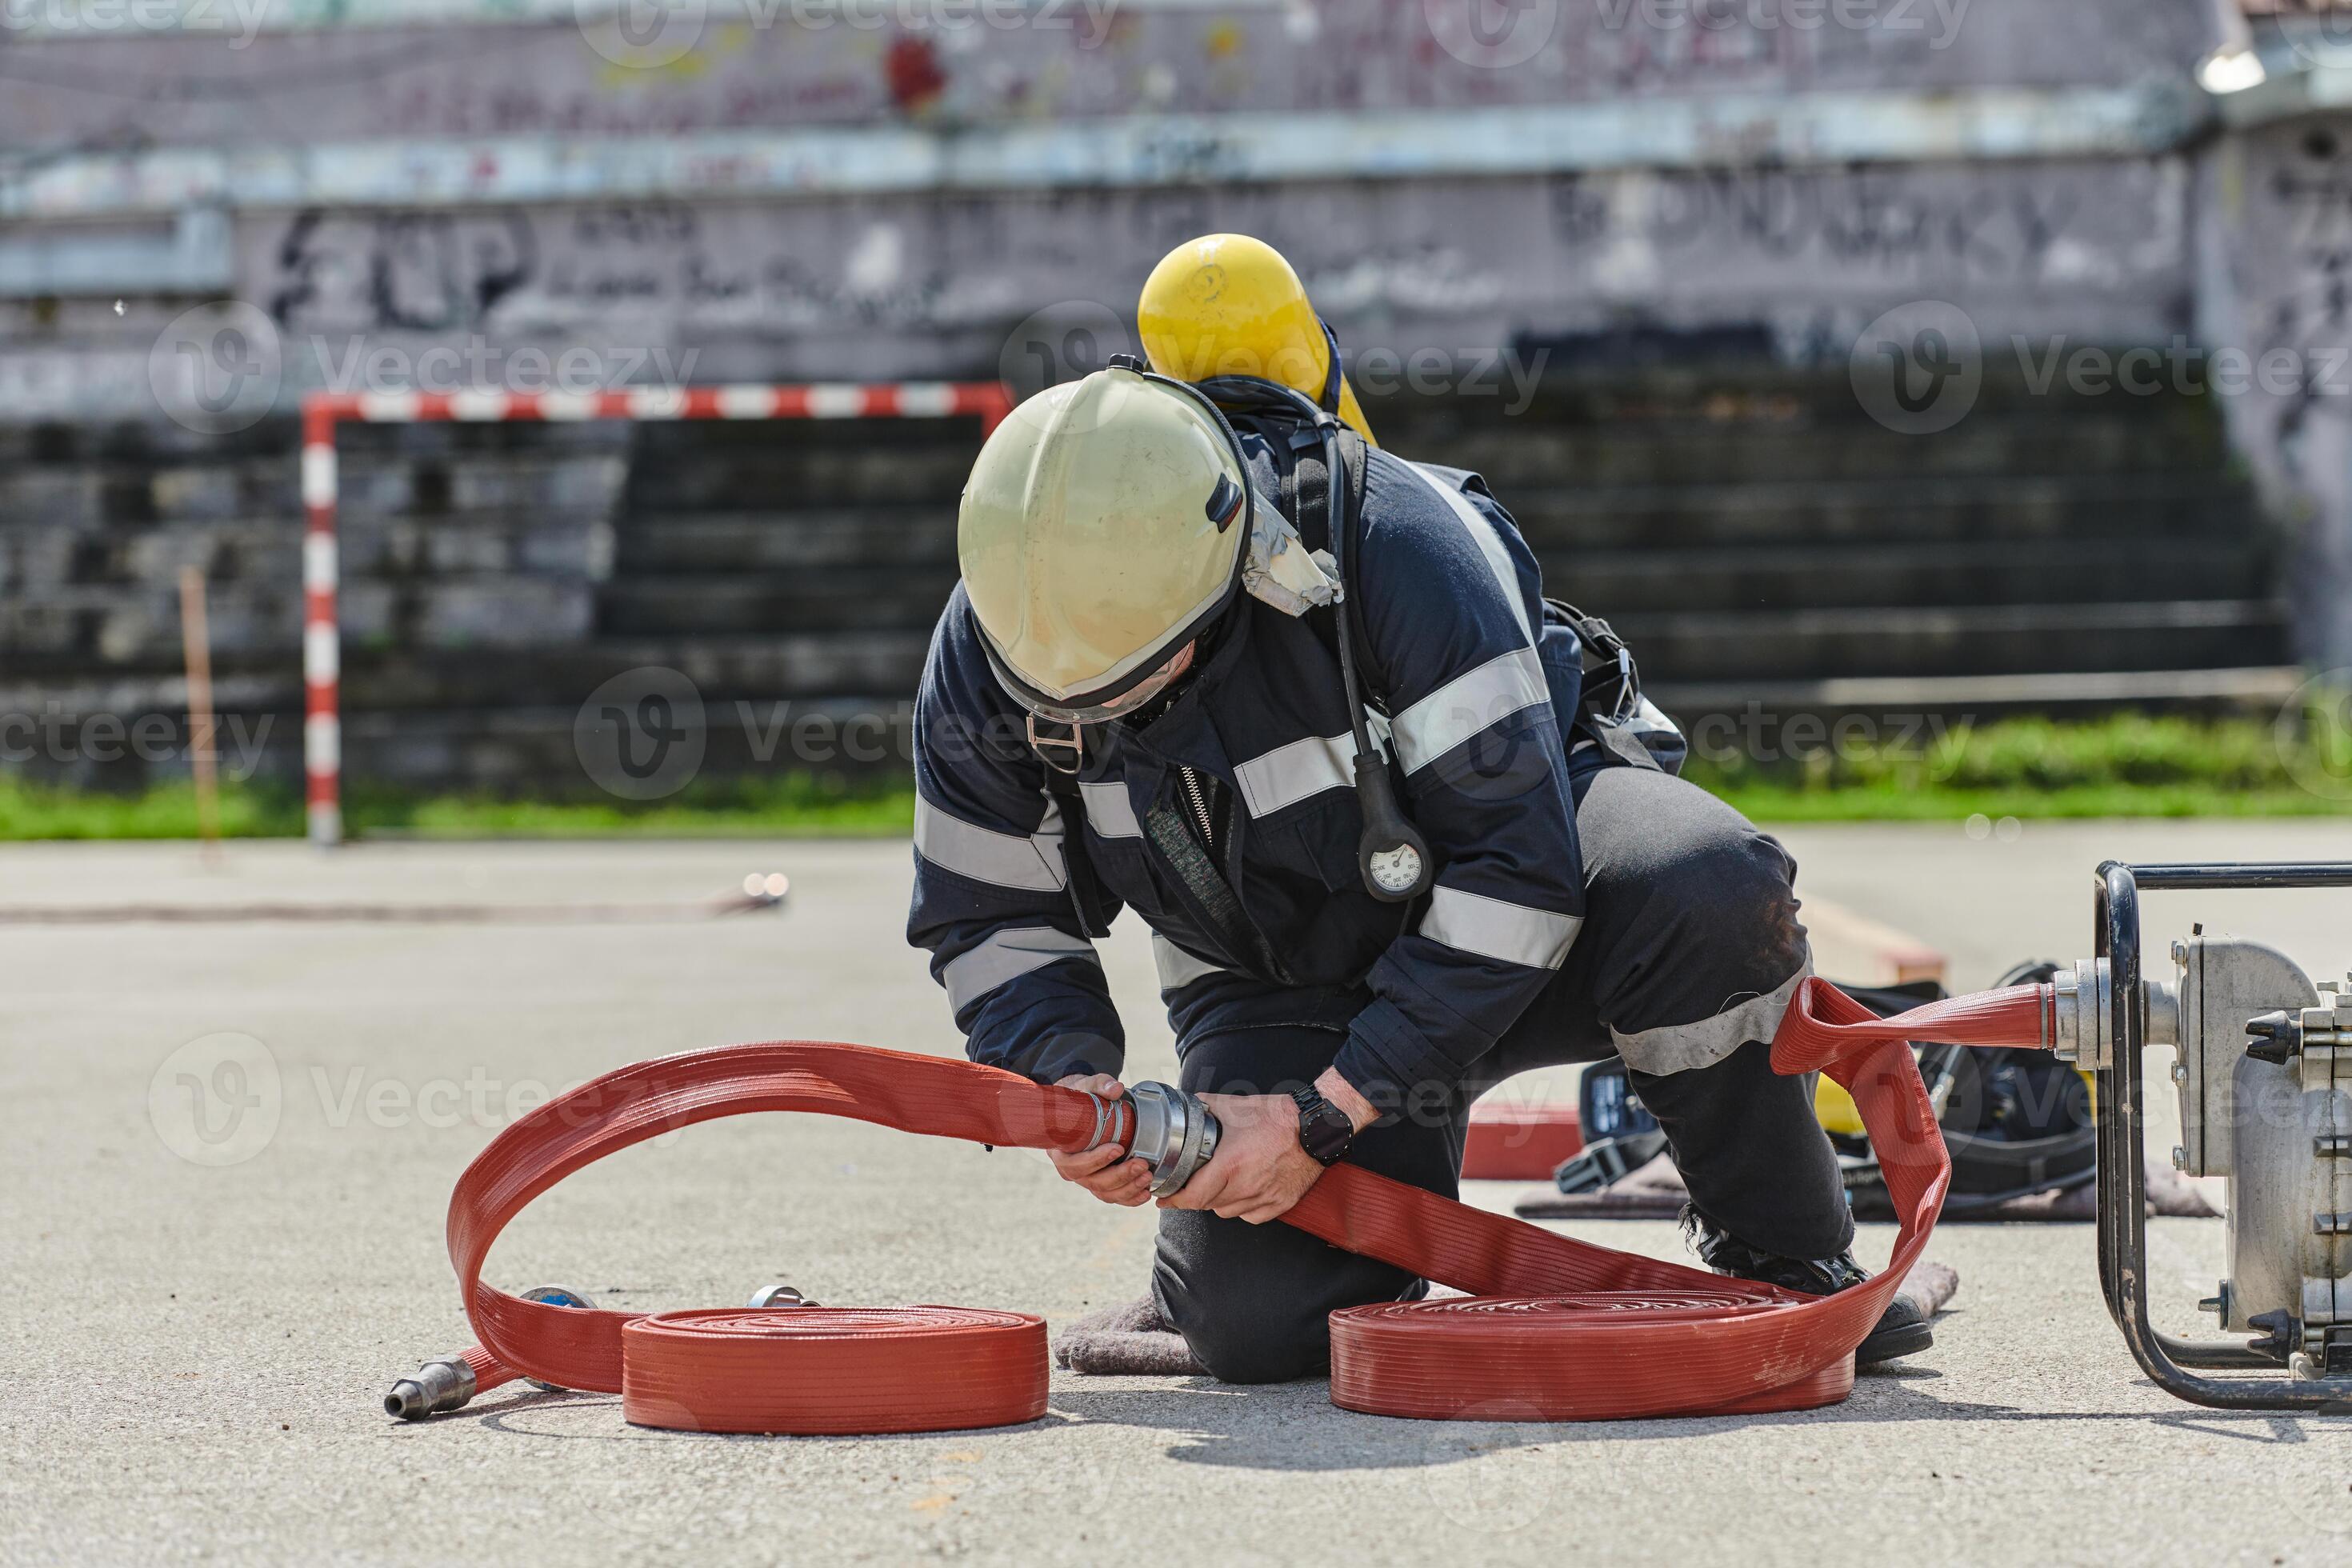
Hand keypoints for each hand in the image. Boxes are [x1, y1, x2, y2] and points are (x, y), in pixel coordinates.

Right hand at [1049, 1075, 1152, 1206]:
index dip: (1095, 1160)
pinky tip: (1145, 1193)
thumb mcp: (1085, 1086)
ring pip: (1104, 1193)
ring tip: (1147, 1176)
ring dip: (1127, 1188)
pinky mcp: (1099, 1182)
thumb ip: (1099, 1085)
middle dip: (1119, 1175)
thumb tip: (1115, 1088)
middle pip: (1092, 1182)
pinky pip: (1113, 1196)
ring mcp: (1085, 1178)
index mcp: (1061, 1149)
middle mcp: (1071, 1169)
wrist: (1079, 1109)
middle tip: (1141, 1164)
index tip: (1118, 1147)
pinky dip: (1129, 1198)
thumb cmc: (1079, 1099)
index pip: (1074, 1163)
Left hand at [1156, 1092, 1324, 1223]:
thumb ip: (1205, 1106)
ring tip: (1218, 1184)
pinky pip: (1251, 1216)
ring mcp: (1265, 1198)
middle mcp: (1247, 1186)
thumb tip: (1185, 1104)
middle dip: (1195, 1196)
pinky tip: (1242, 1191)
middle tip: (1189, 1185)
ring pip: (1227, 1212)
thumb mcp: (1235, 1107)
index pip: (1193, 1196)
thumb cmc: (1277, 1116)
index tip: (1163, 1198)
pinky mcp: (1281, 1204)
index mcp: (1231, 1164)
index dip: (1174, 1200)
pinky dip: (1242, 1207)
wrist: (1315, 1127)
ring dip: (1218, 1202)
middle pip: (1208, 1204)